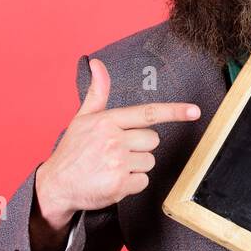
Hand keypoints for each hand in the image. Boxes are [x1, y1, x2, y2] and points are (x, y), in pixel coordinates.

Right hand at [35, 57, 201, 226]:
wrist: (56, 186)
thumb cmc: (72, 151)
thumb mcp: (82, 118)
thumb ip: (97, 93)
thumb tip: (97, 64)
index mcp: (106, 121)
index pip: (147, 113)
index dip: (174, 112)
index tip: (195, 111)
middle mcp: (112, 140)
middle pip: (153, 140)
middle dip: (140, 147)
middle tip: (116, 152)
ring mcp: (116, 162)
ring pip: (149, 161)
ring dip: (135, 166)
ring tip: (112, 167)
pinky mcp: (119, 184)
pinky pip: (143, 181)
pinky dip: (132, 184)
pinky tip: (113, 180)